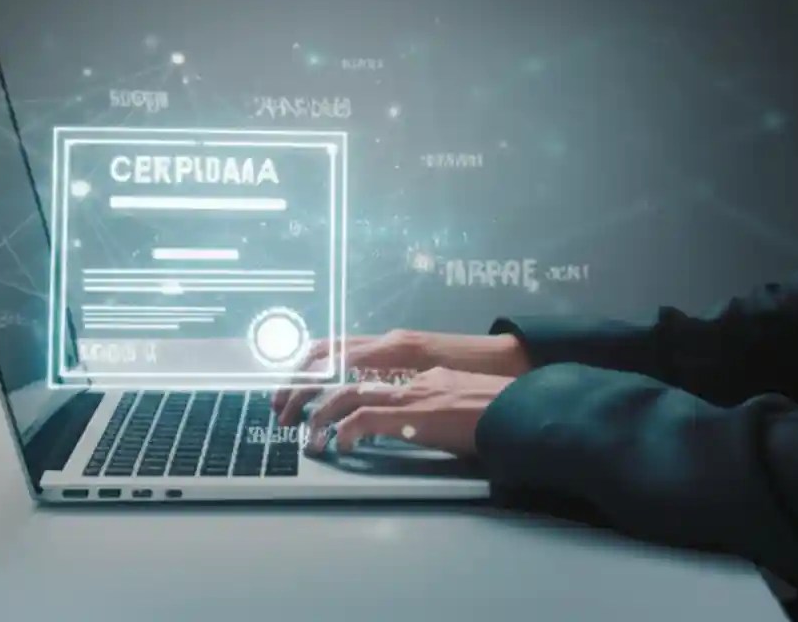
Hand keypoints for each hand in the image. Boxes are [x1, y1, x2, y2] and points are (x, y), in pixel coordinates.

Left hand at [272, 328, 529, 424]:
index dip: (315, 366)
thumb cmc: (486, 404)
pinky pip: (364, 418)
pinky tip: (337, 445)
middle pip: (336, 368)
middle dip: (303, 389)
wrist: (514, 406)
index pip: (347, 352)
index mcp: (406, 359)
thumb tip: (394, 415)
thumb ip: (415, 395)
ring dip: (318, 414)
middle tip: (283, 411)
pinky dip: (345, 431)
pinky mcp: (412, 412)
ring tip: (306, 435)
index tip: (295, 385)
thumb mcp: (444, 392)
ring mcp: (405, 389)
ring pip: (344, 393)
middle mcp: (401, 367)